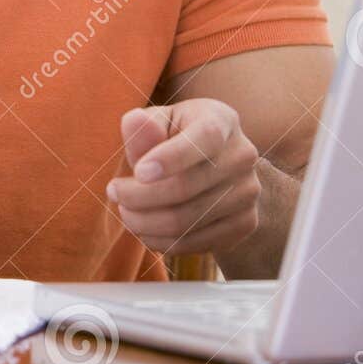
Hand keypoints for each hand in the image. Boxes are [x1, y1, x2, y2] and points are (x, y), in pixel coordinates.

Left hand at [108, 98, 261, 255]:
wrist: (219, 167)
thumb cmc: (177, 137)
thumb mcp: (161, 123)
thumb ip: (145, 127)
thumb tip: (134, 122)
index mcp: (222, 121)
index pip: (205, 138)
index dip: (171, 157)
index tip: (138, 172)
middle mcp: (242, 155)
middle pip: (186, 188)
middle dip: (138, 196)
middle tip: (114, 193)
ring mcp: (248, 192)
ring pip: (186, 221)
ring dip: (144, 222)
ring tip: (125, 211)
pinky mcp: (245, 223)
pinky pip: (194, 242)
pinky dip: (161, 241)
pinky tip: (144, 229)